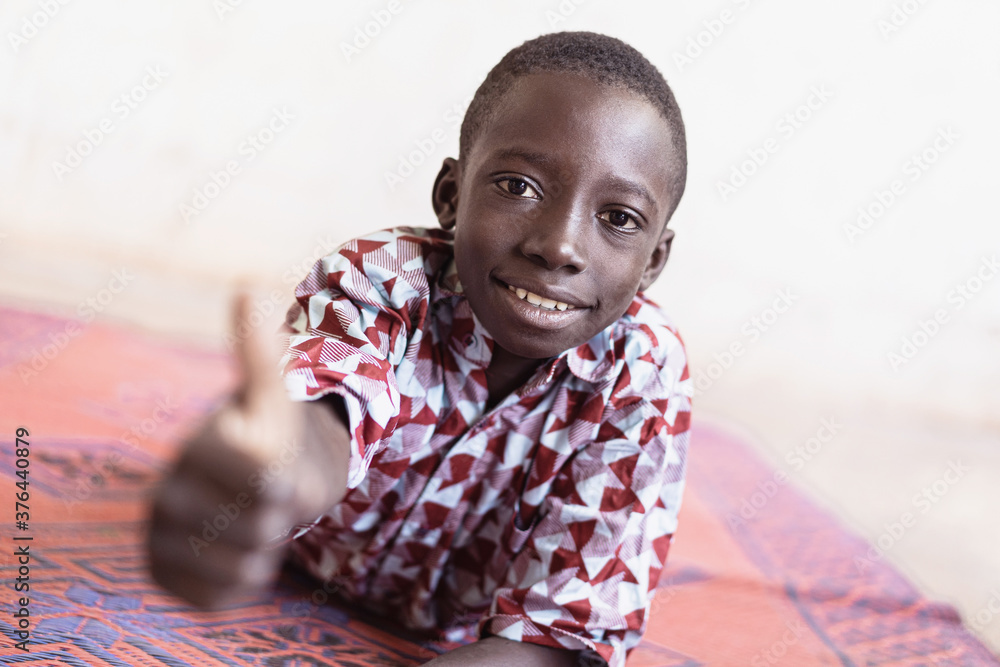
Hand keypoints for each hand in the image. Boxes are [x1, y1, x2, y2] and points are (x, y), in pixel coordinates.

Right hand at [147, 291, 347, 608]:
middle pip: (260, 525)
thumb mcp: (275, 395)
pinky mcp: (169, 578)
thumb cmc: (271, 434)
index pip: (263, 474)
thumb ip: (262, 352)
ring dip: (268, 548)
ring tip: (257, 521)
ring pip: (246, 566)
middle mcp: (164, 496)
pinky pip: (225, 597)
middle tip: (269, 494)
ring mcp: (161, 540)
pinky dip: (247, 581)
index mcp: (191, 448)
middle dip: (280, 512)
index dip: (284, 473)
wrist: (261, 484)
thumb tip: (250, 289)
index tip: (273, 459)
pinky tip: (242, 553)